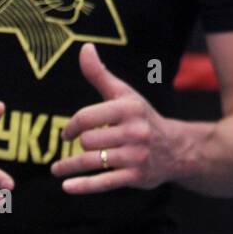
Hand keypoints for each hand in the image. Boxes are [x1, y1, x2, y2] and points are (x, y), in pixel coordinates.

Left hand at [51, 44, 177, 193]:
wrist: (175, 147)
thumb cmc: (141, 117)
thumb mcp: (124, 94)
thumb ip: (100, 74)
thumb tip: (85, 47)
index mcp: (129, 108)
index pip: (86, 117)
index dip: (70, 126)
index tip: (65, 134)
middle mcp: (135, 131)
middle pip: (87, 141)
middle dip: (80, 145)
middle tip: (82, 147)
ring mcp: (136, 155)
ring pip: (91, 161)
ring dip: (69, 167)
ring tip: (57, 169)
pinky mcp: (136, 176)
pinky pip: (103, 182)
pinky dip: (83, 186)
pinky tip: (67, 186)